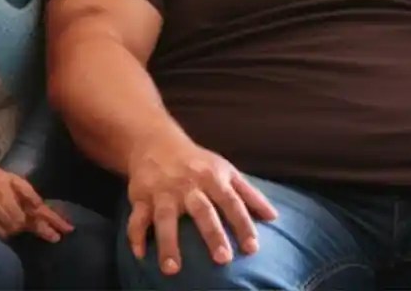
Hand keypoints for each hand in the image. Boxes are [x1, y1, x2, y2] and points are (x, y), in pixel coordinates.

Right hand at [0, 167, 72, 240]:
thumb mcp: (16, 180)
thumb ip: (29, 194)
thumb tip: (41, 209)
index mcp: (11, 186)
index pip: (35, 206)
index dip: (51, 220)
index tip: (66, 230)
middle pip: (21, 222)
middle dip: (35, 228)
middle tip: (50, 235)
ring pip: (8, 229)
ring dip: (17, 232)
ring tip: (20, 228)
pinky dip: (2, 234)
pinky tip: (5, 231)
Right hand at [126, 131, 277, 275]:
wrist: (156, 142)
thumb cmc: (198, 162)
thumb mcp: (226, 171)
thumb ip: (249, 194)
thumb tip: (274, 217)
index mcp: (212, 178)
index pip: (232, 202)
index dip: (243, 224)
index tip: (252, 248)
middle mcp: (188, 185)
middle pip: (202, 211)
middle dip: (212, 234)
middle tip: (223, 259)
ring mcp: (163, 192)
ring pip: (165, 218)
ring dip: (168, 243)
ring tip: (172, 269)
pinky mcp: (141, 197)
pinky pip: (137, 218)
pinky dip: (136, 236)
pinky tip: (140, 255)